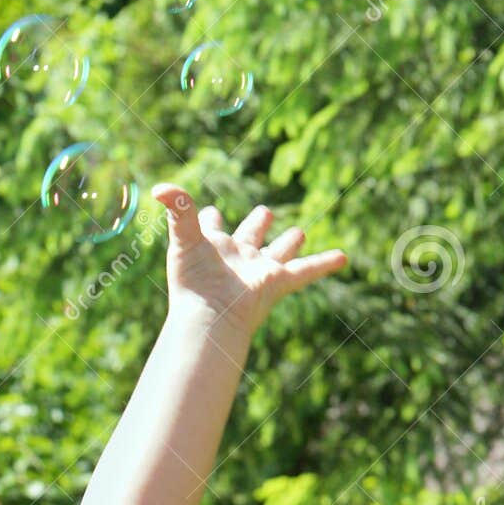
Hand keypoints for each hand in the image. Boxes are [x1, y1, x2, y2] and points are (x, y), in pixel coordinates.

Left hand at [152, 184, 346, 339]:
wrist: (210, 317)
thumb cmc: (193, 282)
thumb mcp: (184, 239)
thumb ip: (177, 209)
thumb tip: (160, 187)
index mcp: (213, 245)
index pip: (211, 222)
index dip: (208, 217)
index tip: (206, 213)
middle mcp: (237, 256)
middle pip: (252, 232)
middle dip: (258, 223)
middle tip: (264, 215)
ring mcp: (259, 269)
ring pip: (279, 249)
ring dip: (289, 241)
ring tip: (298, 234)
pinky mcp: (278, 282)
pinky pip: (306, 270)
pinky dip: (325, 263)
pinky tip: (343, 257)